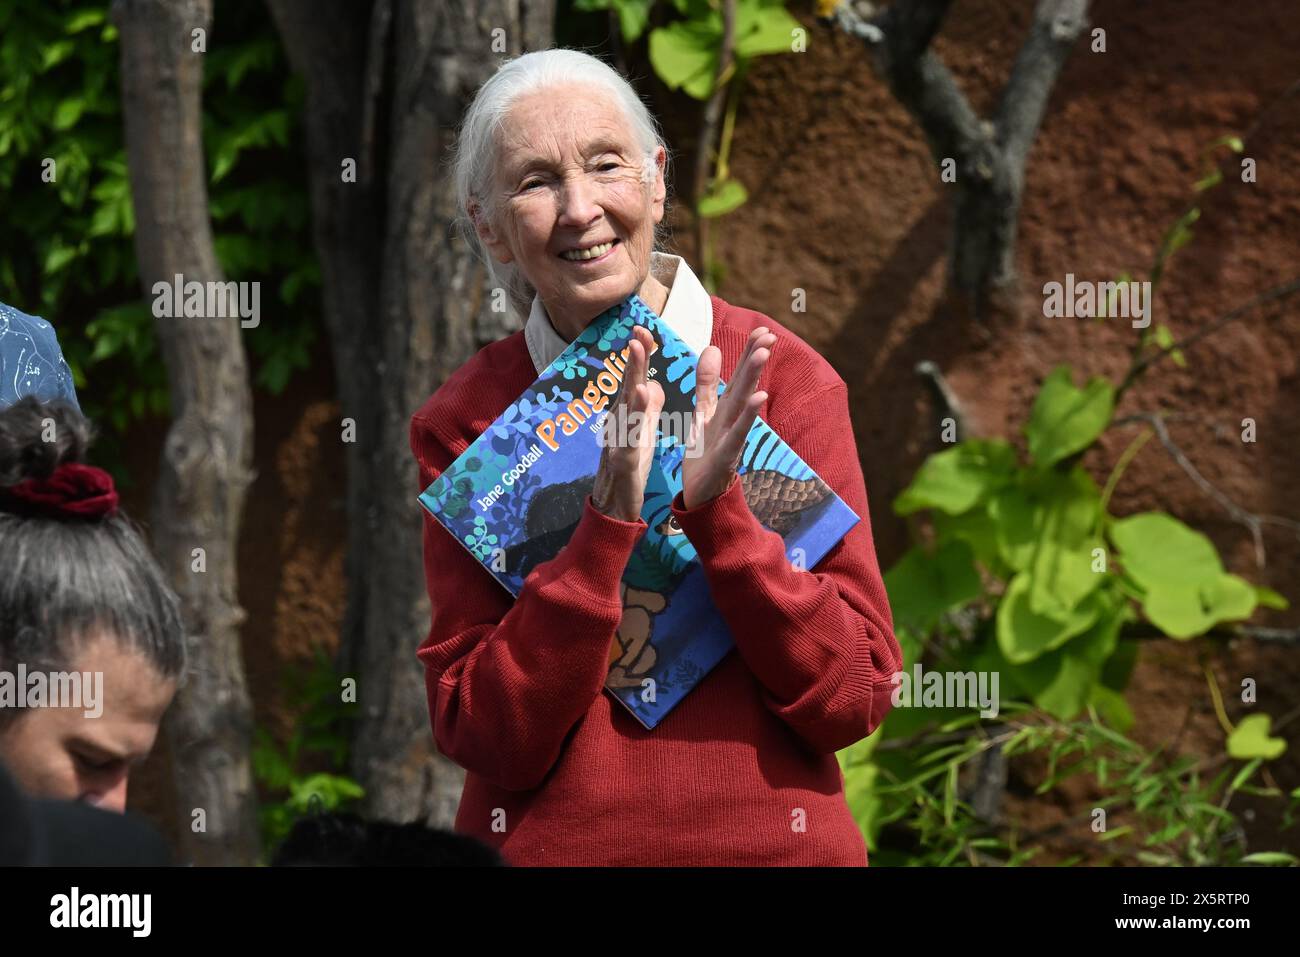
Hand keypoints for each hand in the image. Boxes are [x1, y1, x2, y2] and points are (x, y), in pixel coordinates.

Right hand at [591, 326, 664, 521]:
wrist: (616, 507)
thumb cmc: (629, 468)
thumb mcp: (641, 432)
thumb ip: (646, 407)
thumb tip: (650, 383)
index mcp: (628, 415)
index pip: (634, 379)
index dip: (640, 356)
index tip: (644, 328)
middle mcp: (619, 423)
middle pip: (627, 386)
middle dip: (633, 359)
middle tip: (638, 332)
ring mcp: (617, 440)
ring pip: (625, 407)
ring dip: (631, 380)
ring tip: (638, 354)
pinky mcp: (622, 461)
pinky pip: (628, 438)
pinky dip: (633, 420)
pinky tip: (639, 400)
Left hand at [681, 326, 774, 509]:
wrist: (700, 496)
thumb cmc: (705, 454)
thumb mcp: (703, 413)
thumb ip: (707, 383)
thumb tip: (712, 347)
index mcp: (725, 408)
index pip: (739, 375)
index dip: (749, 352)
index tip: (763, 328)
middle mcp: (732, 420)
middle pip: (745, 385)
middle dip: (755, 359)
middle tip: (769, 334)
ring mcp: (731, 437)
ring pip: (742, 404)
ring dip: (753, 378)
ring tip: (762, 354)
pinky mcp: (726, 456)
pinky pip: (737, 434)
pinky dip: (748, 416)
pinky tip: (758, 398)